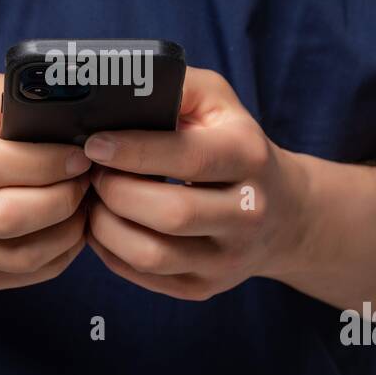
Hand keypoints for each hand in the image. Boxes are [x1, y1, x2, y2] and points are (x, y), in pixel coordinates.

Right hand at [0, 73, 91, 289]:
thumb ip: (20, 99)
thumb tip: (74, 117)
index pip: (1, 164)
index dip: (52, 163)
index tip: (81, 157)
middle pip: (13, 215)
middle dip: (66, 199)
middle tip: (86, 182)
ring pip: (23, 254)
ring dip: (68, 233)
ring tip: (84, 208)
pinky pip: (22, 276)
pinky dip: (58, 257)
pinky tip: (69, 233)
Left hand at [84, 67, 311, 300]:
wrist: (283, 212)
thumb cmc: (234, 144)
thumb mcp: (218, 102)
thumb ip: (175, 87)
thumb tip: (120, 88)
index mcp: (248, 156)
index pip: (188, 157)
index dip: (133, 151)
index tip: (94, 143)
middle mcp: (247, 212)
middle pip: (169, 214)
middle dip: (115, 192)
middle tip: (91, 173)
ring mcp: (228, 258)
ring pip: (152, 254)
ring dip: (106, 227)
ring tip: (93, 200)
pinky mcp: (206, 287)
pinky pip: (145, 277)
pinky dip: (111, 252)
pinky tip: (105, 226)